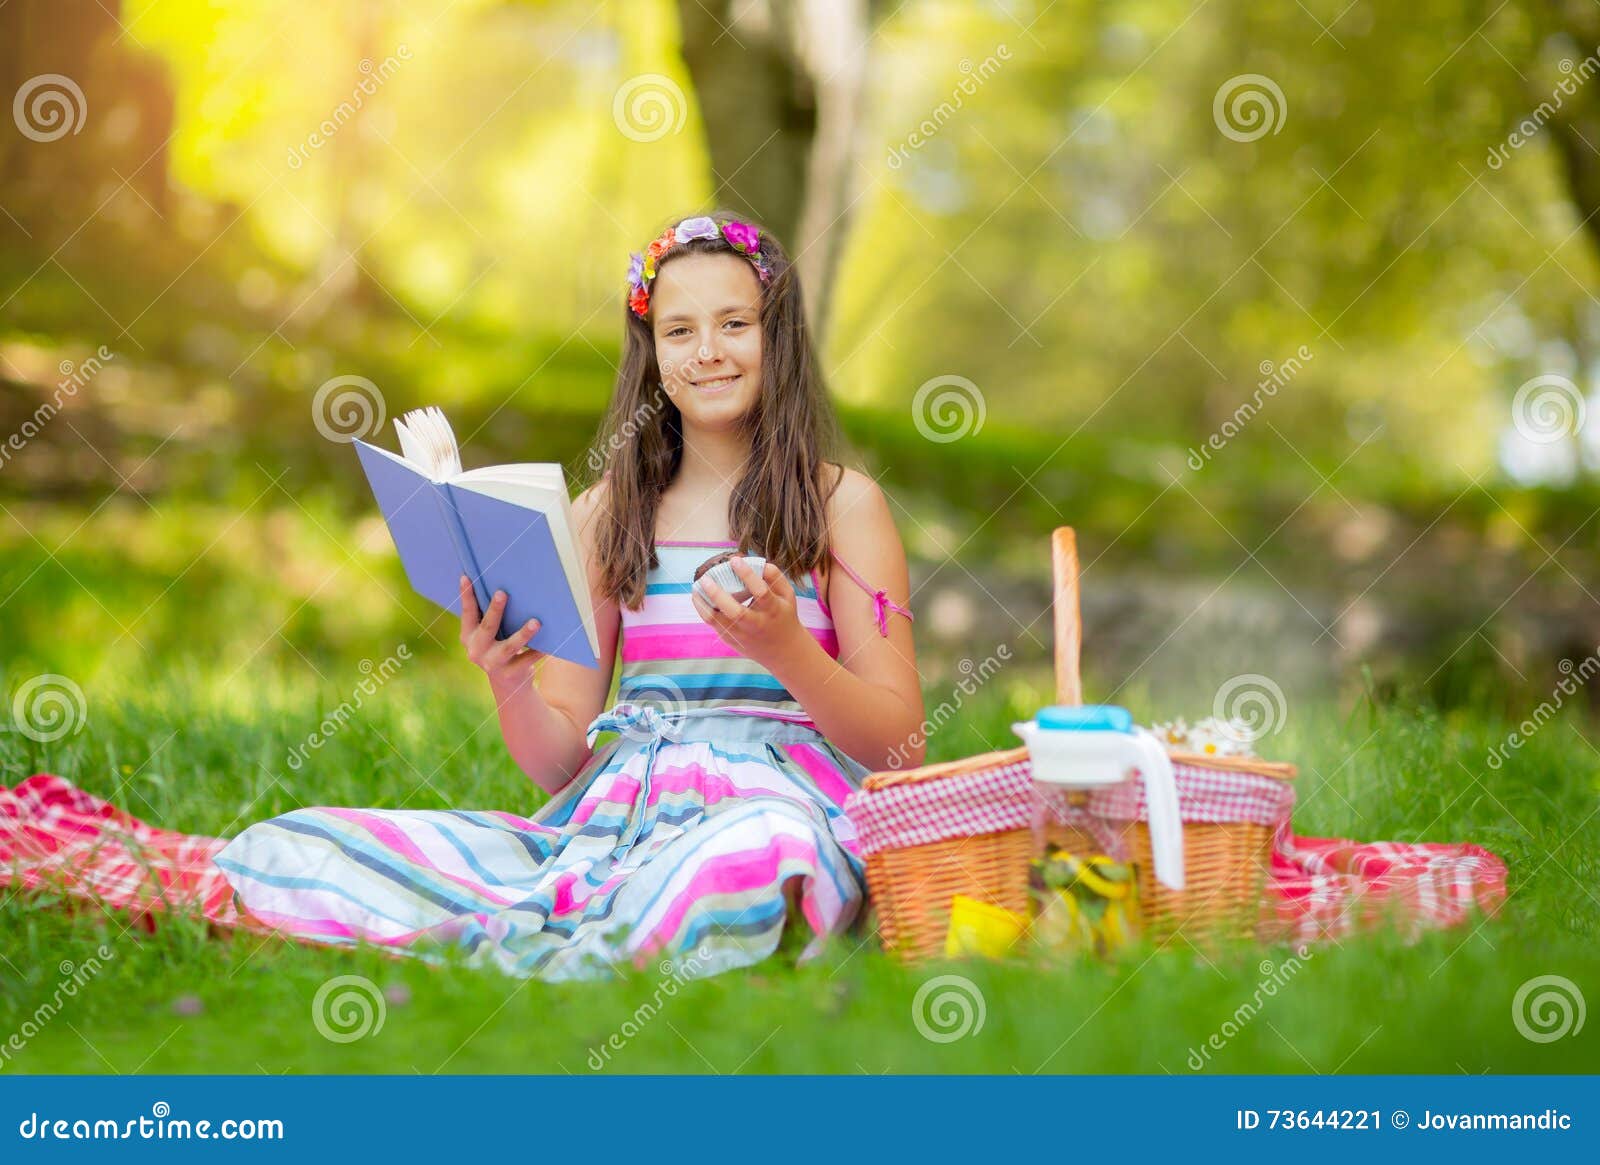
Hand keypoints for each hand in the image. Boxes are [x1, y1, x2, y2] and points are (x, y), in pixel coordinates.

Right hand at [459, 574, 541, 693]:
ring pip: (509, 646)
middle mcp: (476, 650)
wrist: (507, 685)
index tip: (467, 577)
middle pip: (487, 627)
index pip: (467, 613)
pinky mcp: (510, 673)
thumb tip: (502, 586)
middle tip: (502, 592)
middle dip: (495, 610)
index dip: (466, 596)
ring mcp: (492, 663)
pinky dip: (538, 652)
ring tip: (536, 622)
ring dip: (523, 634)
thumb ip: (489, 618)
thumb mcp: (489, 636)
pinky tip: (550, 645)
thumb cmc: (498, 648)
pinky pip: (527, 660)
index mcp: (468, 636)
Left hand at [691, 557, 808, 671]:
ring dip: (702, 603)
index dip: (747, 575)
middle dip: (717, 594)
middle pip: (735, 611)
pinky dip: (703, 609)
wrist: (783, 651)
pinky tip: (700, 597)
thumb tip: (758, 562)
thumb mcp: (787, 596)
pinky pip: (713, 624)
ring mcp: (742, 634)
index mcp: (772, 610)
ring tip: (696, 587)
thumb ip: (775, 577)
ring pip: (716, 620)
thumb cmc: (784, 616)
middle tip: (705, 578)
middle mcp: (756, 624)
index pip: (760, 592)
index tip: (735, 560)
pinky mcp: (731, 640)